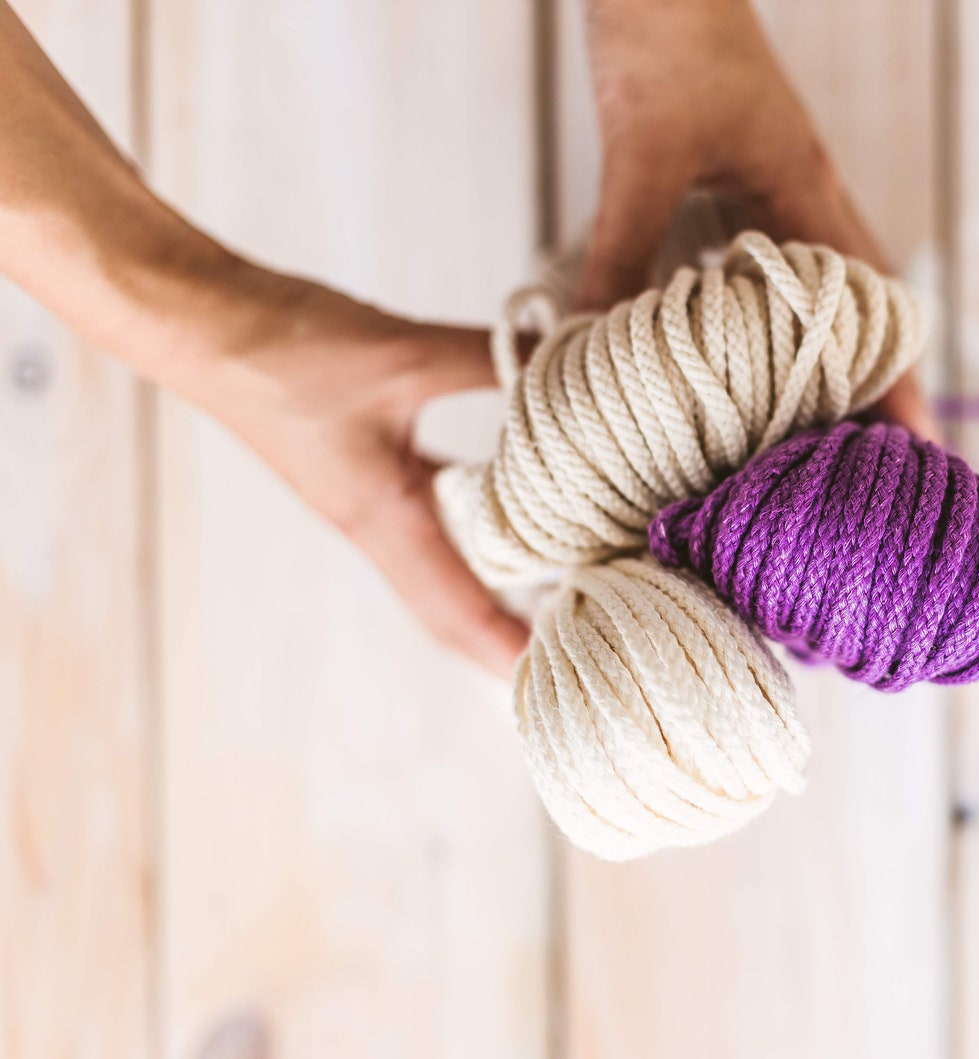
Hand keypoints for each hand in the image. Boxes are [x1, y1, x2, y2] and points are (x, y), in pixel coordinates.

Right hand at [3, 3, 525, 674]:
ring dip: (496, 590)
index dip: (507, 650)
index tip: (558, 685)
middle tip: (578, 651)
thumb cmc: (282, 347)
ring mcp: (368, 500)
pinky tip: (519, 511)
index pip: (456, 608)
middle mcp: (376, 524)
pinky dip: (479, 528)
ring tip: (561, 600)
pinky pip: (434, 517)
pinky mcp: (366, 466)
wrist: (197, 318)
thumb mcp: (401, 355)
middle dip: (508, 638)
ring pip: (444, 566)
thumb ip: (490, 360)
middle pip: (450, 607)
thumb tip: (568, 365)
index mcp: (381, 518)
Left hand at [578, 0, 936, 438]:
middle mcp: (809, 192)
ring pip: (825, 284)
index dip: (898, 381)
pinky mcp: (747, 173)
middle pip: (865, 305)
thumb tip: (588, 343)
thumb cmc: (665, 35)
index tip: (920, 449)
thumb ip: (621, 247)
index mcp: (807, 190)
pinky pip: (776, 257)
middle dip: (876, 379)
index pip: (870, 308)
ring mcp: (783, 182)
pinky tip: (745, 342)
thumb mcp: (642, 152)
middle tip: (873, 457)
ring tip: (819, 419)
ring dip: (830, 347)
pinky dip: (772, 307)